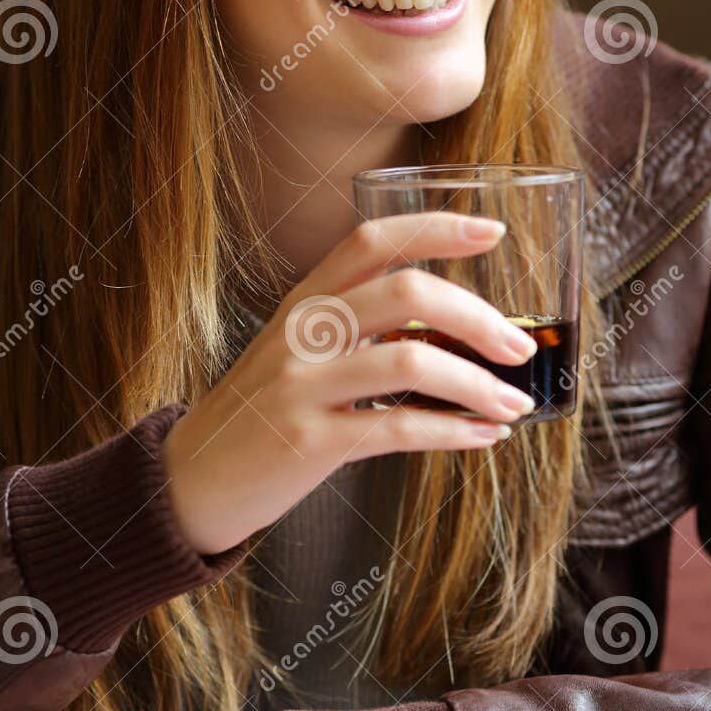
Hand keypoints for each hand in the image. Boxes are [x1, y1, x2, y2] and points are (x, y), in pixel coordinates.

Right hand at [161, 211, 538, 554]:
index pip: (372, 239)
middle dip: (477, 316)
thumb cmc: (260, 414)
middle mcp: (301, 333)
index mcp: (303, 301)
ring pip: (411, 362)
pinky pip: (399, 428)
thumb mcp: (296, 353)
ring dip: (478, 383)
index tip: (493, 233)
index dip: (436, 228)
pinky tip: (484, 436)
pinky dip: (455, 431)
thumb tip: (453, 328)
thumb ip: (357, 329)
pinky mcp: (307, 442)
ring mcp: (301, 386)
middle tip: (520, 345)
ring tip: (515, 402)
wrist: (190, 482)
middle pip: (405, 292)